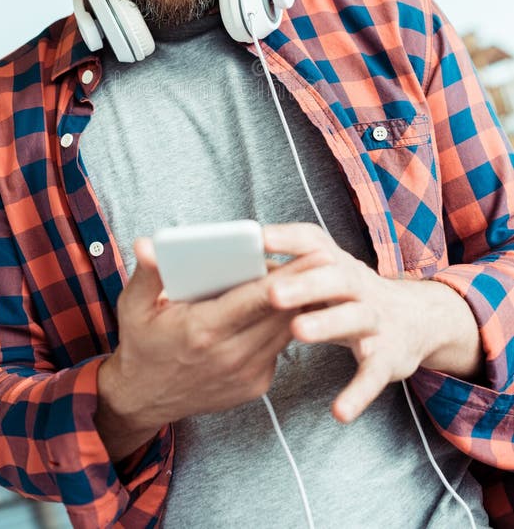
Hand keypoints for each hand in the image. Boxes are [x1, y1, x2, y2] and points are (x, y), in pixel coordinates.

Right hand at [96, 237, 295, 459]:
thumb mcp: (134, 306)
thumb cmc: (142, 343)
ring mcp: (246, 374)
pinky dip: (282, 326)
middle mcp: (230, 356)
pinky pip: (279, 348)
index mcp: (202, 331)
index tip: (314, 255)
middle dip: (302, 284)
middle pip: (281, 313)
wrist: (143, 399)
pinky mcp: (255, 386)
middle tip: (318, 256)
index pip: (256, 299)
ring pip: (286, 330)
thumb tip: (146, 244)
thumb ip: (147, 273)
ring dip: (296, 304)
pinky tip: (281, 307)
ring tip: (303, 276)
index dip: (289, 277)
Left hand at [265, 223, 482, 423]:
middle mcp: (359, 286)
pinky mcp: (389, 357)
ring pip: (355, 318)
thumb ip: (285, 273)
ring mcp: (376, 320)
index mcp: (336, 263)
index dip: (288, 238)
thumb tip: (233, 268)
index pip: (313, 242)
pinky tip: (339, 411)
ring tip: (298, 332)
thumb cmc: (348, 296)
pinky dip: (358, 393)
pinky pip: (373, 375)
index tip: (258, 238)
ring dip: (327, 324)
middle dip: (305, 284)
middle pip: (335, 277)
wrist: (417, 319)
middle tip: (273, 292)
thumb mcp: (322, 278)